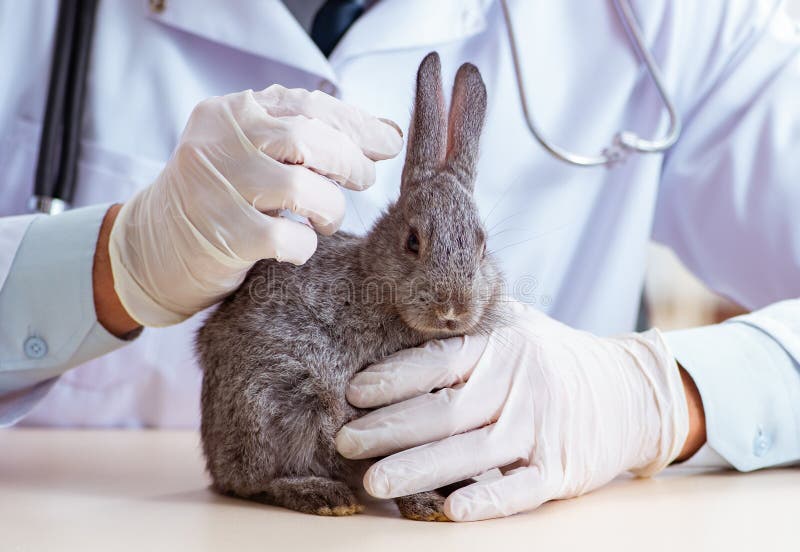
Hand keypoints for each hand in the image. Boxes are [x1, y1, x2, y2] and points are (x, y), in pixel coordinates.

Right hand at [108, 86, 402, 325]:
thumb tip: (388, 135)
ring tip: (328, 218)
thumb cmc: (221, 196)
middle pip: (309, 139)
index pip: (308, 105)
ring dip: (332, 207)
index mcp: (233, 112)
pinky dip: (306, 244)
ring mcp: (217, 187)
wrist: (153, 247)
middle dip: (351, 162)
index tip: (388, 143)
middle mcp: (221, 141)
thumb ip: (306, 135)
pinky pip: (288, 236)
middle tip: (364, 180)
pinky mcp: (221, 234)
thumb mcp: (252, 150)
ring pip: (303, 187)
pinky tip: (299, 244)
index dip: (357, 125)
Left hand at [335, 301, 689, 520]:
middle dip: (390, 429)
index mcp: (501, 347)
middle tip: (345, 441)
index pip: (439, 361)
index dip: (395, 377)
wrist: (631, 391)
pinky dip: (489, 499)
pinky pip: (521, 488)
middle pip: (445, 411)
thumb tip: (405, 307)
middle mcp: (518, 386)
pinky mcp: (560, 469)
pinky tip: (452, 509)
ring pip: (472, 452)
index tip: (354, 392)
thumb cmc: (553, 356)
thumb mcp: (517, 323)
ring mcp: (540, 429)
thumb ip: (470, 320)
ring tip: (374, 482)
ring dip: (420, 469)